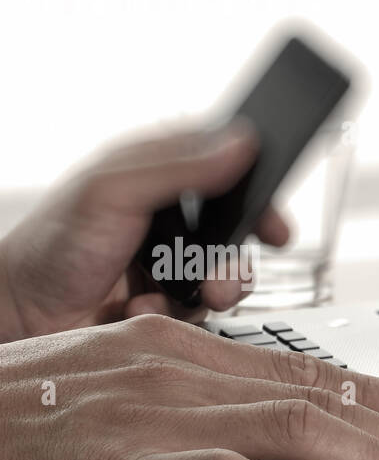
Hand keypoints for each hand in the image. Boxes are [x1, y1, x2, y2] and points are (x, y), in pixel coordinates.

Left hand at [0, 121, 288, 341]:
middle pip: (237, 229)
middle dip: (239, 257)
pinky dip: (177, 314)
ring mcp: (170, 260)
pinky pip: (202, 311)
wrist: (23, 316)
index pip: (226, 166)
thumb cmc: (52, 245)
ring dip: (215, 289)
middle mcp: (168, 215)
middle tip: (227, 275)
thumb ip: (179, 167)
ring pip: (227, 274)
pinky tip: (143, 309)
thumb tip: (241, 143)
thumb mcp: (114, 193)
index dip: (257, 190)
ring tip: (196, 296)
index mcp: (157, 172)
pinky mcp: (168, 301)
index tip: (273, 222)